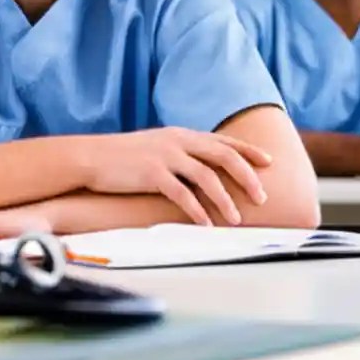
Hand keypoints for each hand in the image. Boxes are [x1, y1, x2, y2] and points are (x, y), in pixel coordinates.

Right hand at [81, 127, 271, 225]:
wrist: (90, 157)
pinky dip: (198, 211)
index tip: (268, 162)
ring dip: (225, 200)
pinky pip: (183, 195)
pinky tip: (206, 224)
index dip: (248, 151)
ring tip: (237, 219)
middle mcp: (177, 141)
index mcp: (181, 134)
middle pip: (223, 155)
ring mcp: (165, 156)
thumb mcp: (155, 146)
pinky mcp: (152, 174)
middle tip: (262, 197)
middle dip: (247, 176)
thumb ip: (178, 153)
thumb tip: (199, 168)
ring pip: (207, 177)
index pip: (223, 140)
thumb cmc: (121, 156)